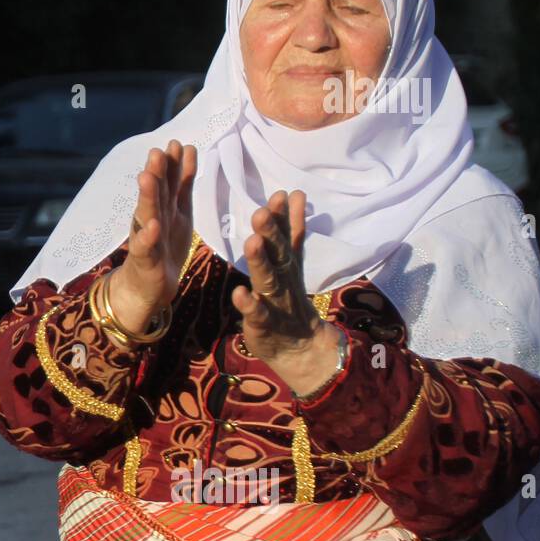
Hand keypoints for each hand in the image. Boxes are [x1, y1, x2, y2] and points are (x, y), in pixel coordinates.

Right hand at [105, 140, 197, 333]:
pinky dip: (148, 236)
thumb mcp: (178, 211)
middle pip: (155, 194)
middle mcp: (151, 218)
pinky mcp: (144, 259)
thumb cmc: (164, 245)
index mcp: (163, 207)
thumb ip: (181, 182)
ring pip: (147, 214)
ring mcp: (146, 238)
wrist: (147, 286)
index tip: (176, 144)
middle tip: (157, 152)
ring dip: (147, 196)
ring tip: (146, 177)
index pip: (168, 182)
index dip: (172, 165)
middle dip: (156, 173)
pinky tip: (152, 226)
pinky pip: (145, 247)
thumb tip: (187, 147)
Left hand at [230, 190, 340, 395]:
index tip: (280, 194)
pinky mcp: (264, 324)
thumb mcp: (292, 262)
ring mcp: (274, 301)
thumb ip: (292, 230)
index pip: (284, 236)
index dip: (282, 216)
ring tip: (253, 241)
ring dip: (260, 261)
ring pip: (268, 279)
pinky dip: (249, 304)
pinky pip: (257, 313)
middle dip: (271, 232)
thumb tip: (296, 193)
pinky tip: (239, 293)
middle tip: (262, 211)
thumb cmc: (288, 299)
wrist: (300, 347)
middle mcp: (282, 278)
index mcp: (285, 263)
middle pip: (277, 253)